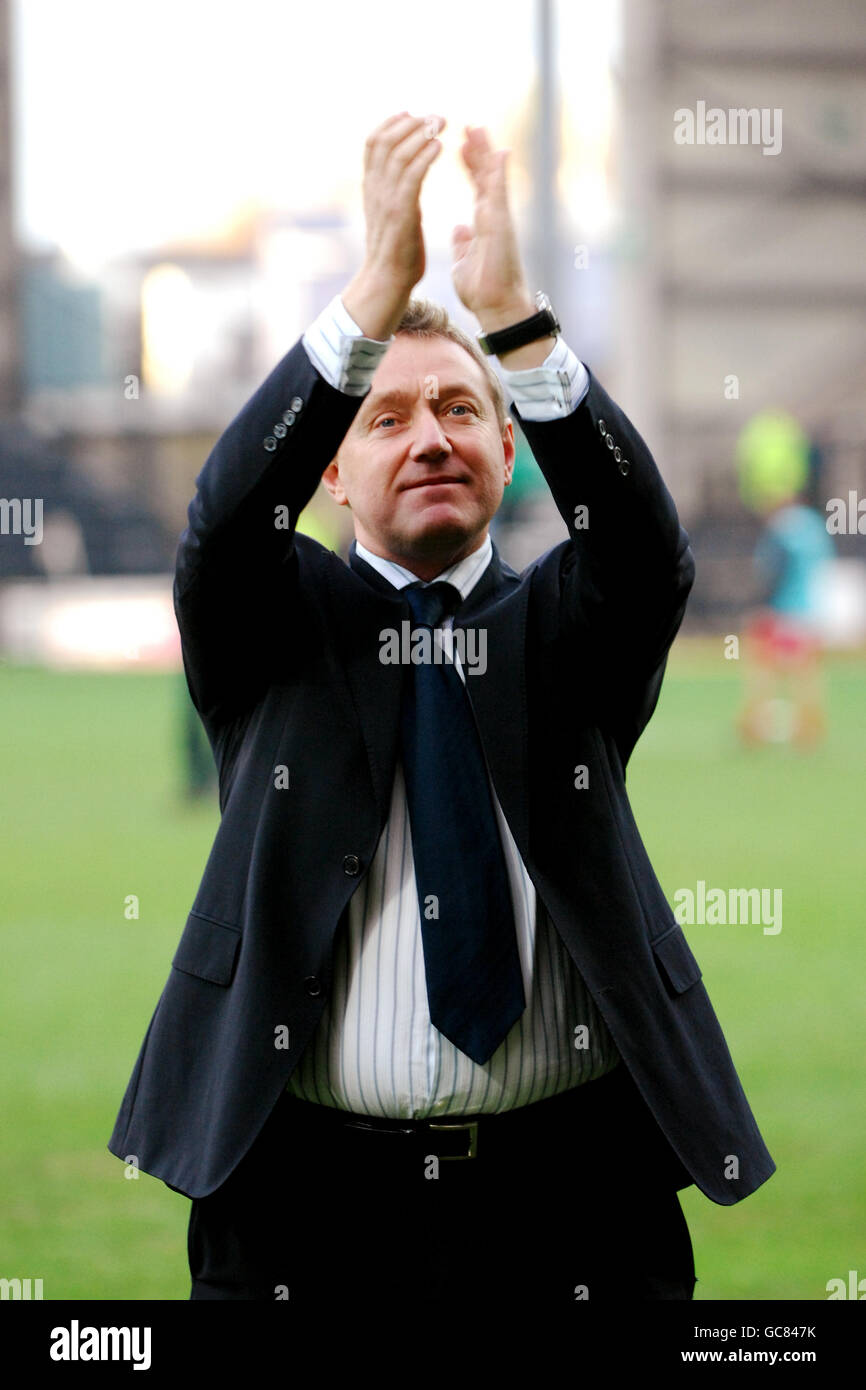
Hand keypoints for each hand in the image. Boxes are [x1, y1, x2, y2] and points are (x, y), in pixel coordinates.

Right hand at [342, 111, 444, 340]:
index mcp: (371, 187)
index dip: (391, 122)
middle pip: (384, 140)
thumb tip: (403, 173)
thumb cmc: (395, 252)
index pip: (373, 143)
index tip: (412, 112)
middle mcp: (374, 189)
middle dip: (411, 122)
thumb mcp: (389, 213)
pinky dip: (425, 156)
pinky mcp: (401, 212)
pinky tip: (440, 147)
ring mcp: (386, 200)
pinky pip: (412, 175)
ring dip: (422, 134)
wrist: (387, 282)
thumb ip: (393, 190)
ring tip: (441, 124)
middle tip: (435, 116)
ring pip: (398, 153)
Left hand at [451, 126, 532, 325]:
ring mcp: (500, 218)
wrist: (495, 307)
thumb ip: (464, 242)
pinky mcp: (502, 226)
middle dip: (476, 149)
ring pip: (493, 178)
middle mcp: (494, 216)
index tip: (457, 143)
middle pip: (485, 175)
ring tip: (477, 128)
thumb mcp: (464, 261)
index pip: (476, 185)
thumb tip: (459, 229)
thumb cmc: (482, 290)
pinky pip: (500, 194)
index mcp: (484, 222)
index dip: (467, 163)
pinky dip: (499, 172)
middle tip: (468, 124)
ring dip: (485, 152)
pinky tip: (499, 151)